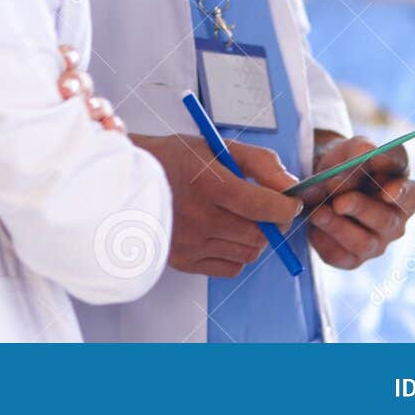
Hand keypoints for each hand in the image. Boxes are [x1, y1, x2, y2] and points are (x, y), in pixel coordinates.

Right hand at [130, 133, 302, 278]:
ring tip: (237, 216)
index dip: (285, 207)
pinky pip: (230, 267)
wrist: (124, 181)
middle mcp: (198, 218)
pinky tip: (222, 233)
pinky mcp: (183, 262)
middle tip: (266, 208)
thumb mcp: (215, 146)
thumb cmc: (172, 159)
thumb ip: (259, 162)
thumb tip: (290, 187)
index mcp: (207, 183)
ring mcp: (190, 244)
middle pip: (260, 234)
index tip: (290, 202)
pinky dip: (236, 253)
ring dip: (254, 237)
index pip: (263, 206)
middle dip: (272, 222)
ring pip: (248, 252)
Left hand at [299, 131, 414, 268]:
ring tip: (317, 212)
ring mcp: (376, 241)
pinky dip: (325, 241)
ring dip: (339, 227)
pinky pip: (342, 256)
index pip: (412, 196)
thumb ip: (361, 150)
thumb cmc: (345, 162)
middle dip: (361, 209)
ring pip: (365, 243)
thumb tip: (366, 154)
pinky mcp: (352, 257)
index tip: (386, 192)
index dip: (401, 195)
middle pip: (386, 220)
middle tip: (339, 201)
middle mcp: (394, 220)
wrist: (319, 178)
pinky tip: (312, 226)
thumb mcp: (351, 148)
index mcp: (403, 191)